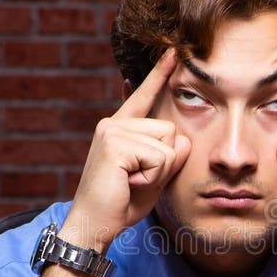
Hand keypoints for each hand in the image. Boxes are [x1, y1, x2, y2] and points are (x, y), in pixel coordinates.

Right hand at [64, 49, 190, 250]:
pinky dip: (151, 177)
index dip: (160, 74)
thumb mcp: (154, 177)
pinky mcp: (116, 143)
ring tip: (131, 182)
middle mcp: (114, 123)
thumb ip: (169, 156)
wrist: (95, 224)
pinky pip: (159, 157)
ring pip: (168, 145)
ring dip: (158, 171)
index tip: (174, 51)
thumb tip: (182, 139)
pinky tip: (129, 183)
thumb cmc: (122, 203)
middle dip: (166, 161)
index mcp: (121, 128)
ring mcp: (113, 131)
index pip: (145, 97)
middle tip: (137, 179)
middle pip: (171, 130)